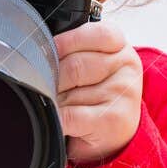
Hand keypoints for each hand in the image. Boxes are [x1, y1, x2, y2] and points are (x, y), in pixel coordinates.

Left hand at [55, 21, 142, 163]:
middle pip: (76, 65)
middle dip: (54, 79)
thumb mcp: (90, 63)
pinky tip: (57, 120)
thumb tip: (39, 54)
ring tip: (61, 105)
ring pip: (71, 93)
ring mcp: (123, 93)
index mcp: (119, 45)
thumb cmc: (95, 93)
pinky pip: (72, 116)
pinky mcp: (114, 119)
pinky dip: (58, 120)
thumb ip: (72, 51)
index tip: (48, 52)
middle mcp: (127, 66)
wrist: (113, 133)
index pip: (95, 34)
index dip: (66, 43)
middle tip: (48, 87)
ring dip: (57, 102)